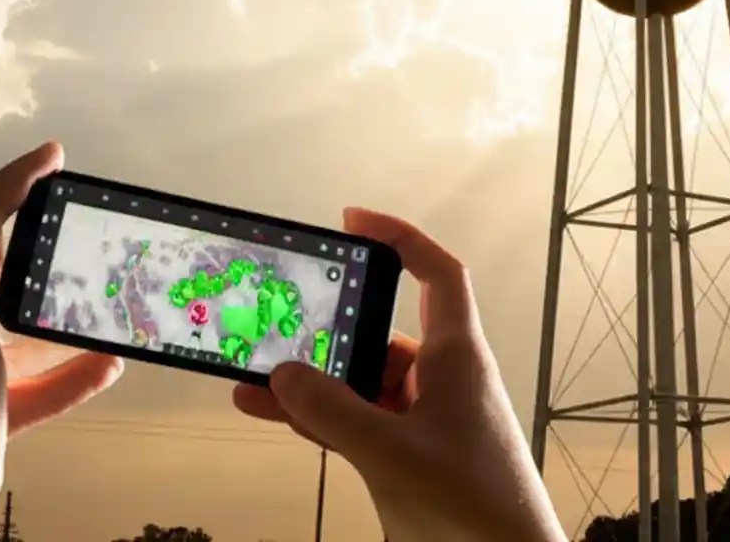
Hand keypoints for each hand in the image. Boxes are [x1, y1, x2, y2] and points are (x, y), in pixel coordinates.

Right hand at [233, 208, 566, 541]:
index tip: (354, 221)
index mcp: (457, 358)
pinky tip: (274, 413)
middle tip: (281, 316)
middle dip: (331, 327)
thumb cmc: (474, 508)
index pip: (437, 274)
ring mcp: (427, 421)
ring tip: (255, 377)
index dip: (400, 238)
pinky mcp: (412, 456)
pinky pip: (358, 422)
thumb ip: (333, 413)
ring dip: (314, 382)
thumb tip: (284, 375)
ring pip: (363, 384)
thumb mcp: (392, 454)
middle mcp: (444, 381)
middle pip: (383, 332)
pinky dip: (320, 417)